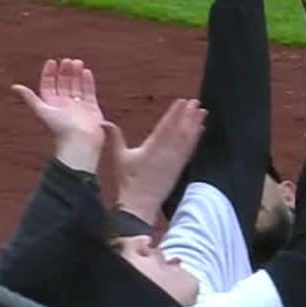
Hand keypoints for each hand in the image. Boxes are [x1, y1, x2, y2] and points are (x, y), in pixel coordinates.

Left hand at [13, 58, 104, 172]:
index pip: (49, 85)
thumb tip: (14, 86)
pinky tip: (86, 71)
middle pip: (64, 83)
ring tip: (77, 62)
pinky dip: (88, 82)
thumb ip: (30, 98)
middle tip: (67, 60)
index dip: (49, 73)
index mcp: (52, 105)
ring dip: (76, 74)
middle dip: (65, 71)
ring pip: (76, 86)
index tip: (52, 62)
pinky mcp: (91, 108)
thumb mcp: (42, 110)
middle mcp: (65, 104)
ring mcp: (79, 106)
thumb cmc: (60, 129)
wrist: (80, 142)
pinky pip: (89, 92)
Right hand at [103, 98, 207, 226]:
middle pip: (180, 130)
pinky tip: (200, 131)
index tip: (182, 101)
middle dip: (188, 115)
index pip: (165, 126)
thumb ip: (114, 138)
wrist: (139, 205)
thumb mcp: (119, 158)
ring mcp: (174, 161)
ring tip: (202, 112)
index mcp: (152, 148)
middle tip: (195, 102)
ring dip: (195, 124)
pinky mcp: (179, 169)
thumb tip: (103, 122)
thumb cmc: (128, 182)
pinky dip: (195, 140)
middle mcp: (166, 153)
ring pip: (187, 139)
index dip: (175, 113)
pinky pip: (189, 151)